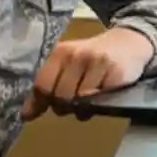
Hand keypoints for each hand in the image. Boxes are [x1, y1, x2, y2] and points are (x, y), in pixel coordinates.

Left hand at [21, 27, 154, 120]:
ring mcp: (97, 63)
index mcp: (60, 52)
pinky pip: (101, 100)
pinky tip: (104, 94)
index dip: (42, 101)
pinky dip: (100, 104)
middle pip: (60, 96)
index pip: (41, 85)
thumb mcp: (67, 66)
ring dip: (83, 107)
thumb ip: (46, 88)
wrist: (129, 42)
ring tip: (90, 99)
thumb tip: (26, 114)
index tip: (45, 106)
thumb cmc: (93, 58)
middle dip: (65, 105)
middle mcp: (76, 55)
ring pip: (80, 100)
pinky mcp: (115, 72)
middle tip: (74, 101)